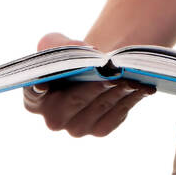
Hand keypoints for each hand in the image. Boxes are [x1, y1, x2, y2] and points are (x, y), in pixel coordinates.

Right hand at [22, 30, 155, 136]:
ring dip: (118, 91)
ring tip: (133, 76)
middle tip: (113, 71)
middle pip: (74, 101)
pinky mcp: (100, 130)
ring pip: (100, 108)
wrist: (95, 71)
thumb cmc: (72, 58)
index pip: (32, 94)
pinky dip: (131, 100)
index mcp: (35, 98)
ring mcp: (77, 128)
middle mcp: (54, 119)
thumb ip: (57, 44)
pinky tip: (142, 88)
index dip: (37, 89)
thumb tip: (82, 50)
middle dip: (95, 85)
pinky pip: (116, 116)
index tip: (43, 85)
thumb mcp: (58, 44)